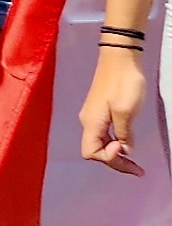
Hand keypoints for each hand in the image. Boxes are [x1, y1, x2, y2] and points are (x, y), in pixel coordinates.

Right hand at [80, 45, 148, 174]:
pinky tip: (127, 143)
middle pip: (95, 151)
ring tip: (135, 160)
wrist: (120, 56)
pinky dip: (115, 143)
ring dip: (116, 154)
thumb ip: (124, 135)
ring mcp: (94, 114)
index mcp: (91, 122)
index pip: (92, 153)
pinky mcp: (101, 109)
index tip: (126, 150)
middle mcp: (88, 120)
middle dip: (115, 162)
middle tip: (137, 168)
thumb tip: (124, 150)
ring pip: (100, 143)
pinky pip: (104, 134)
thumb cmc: (123, 82)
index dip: (110, 158)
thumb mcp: (126, 111)